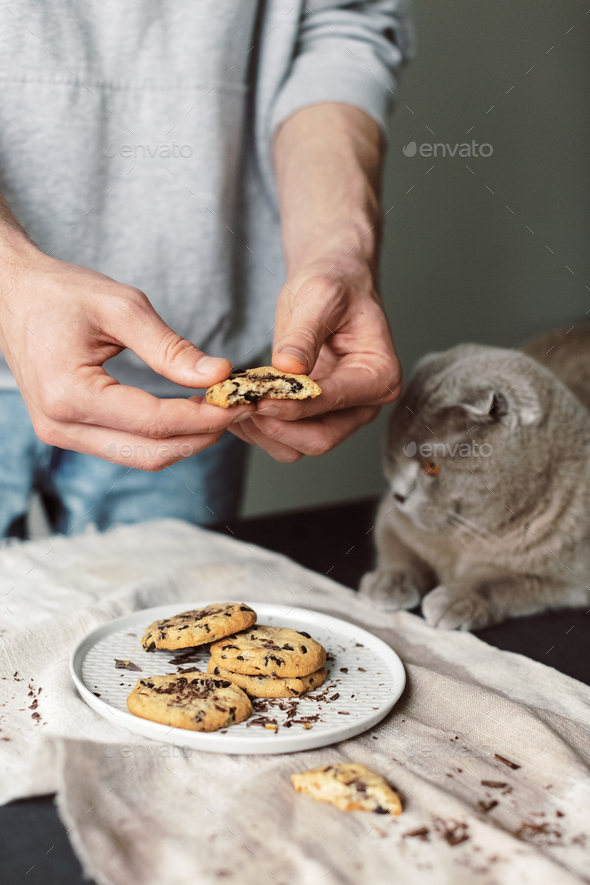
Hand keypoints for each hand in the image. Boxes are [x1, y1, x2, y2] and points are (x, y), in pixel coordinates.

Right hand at [0, 244, 253, 469]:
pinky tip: (189, 413)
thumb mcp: (121, 307)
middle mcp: (60, 425)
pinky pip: (126, 447)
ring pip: (140, 457)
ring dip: (184, 440)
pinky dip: (163, 437)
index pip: (153, 422)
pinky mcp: (68, 432)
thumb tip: (218, 375)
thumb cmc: (62, 293)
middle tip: (236, 409)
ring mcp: (61, 434)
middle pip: (150, 453)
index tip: (239, 401)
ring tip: (218, 410)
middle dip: (200, 436)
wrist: (13, 293)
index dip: (203, 417)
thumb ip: (170, 347)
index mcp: (69, 393)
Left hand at [229, 256, 400, 460]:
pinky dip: (259, 428)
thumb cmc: (334, 285)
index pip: (333, 403)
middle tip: (239, 407)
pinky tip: (235, 404)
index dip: (294, 406)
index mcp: (378, 376)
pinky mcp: (314, 415)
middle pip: (319, 439)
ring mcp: (339, 414)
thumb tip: (288, 367)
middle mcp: (363, 404)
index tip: (258, 401)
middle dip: (276, 428)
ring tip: (231, 405)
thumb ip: (304, 335)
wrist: (330, 286)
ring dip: (263, 433)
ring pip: (298, 446)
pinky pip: (286, 435)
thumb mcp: (320, 296)